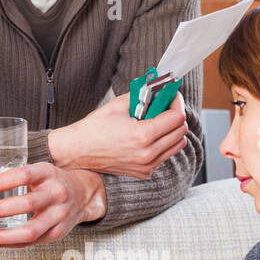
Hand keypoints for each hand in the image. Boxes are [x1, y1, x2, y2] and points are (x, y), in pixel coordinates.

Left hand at [0, 162, 105, 246]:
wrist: (83, 194)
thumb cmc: (51, 182)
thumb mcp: (35, 171)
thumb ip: (6, 176)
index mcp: (48, 173)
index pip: (23, 175)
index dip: (1, 182)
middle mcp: (56, 194)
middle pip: (27, 204)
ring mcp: (59, 215)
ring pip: (30, 230)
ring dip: (2, 235)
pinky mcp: (57, 233)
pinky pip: (30, 242)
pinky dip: (9, 243)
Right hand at [49, 90, 188, 178]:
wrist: (78, 151)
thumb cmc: (95, 128)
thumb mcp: (119, 105)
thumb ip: (143, 95)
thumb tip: (159, 88)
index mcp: (143, 135)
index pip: (177, 117)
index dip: (177, 102)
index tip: (172, 95)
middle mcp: (148, 154)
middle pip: (181, 132)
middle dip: (176, 115)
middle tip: (166, 105)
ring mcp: (147, 166)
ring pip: (177, 145)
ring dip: (172, 130)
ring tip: (158, 121)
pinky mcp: (144, 172)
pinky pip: (165, 155)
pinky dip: (163, 143)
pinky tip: (150, 136)